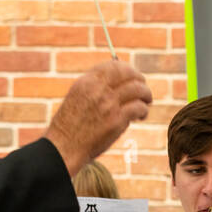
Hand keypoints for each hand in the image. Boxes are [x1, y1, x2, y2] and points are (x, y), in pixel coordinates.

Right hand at [44, 61, 152, 175]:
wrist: (65, 146)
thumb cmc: (71, 125)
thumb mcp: (78, 97)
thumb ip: (95, 88)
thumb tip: (118, 82)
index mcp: (87, 81)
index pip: (114, 65)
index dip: (129, 70)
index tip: (135, 77)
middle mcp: (98, 89)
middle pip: (129, 74)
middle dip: (140, 80)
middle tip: (144, 90)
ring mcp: (108, 104)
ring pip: (138, 90)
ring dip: (146, 95)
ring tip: (146, 103)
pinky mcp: (116, 120)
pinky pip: (139, 108)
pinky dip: (143, 111)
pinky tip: (140, 116)